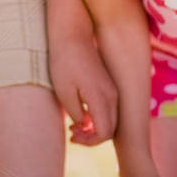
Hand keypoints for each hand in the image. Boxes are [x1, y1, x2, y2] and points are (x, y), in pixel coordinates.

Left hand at [47, 31, 117, 145]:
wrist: (72, 35)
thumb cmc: (64, 62)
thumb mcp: (64, 92)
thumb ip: (76, 114)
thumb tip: (85, 125)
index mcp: (101, 98)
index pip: (105, 133)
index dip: (90, 141)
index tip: (74, 137)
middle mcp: (112, 95)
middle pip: (110, 129)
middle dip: (92, 137)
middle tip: (73, 134)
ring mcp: (112, 90)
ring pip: (110, 119)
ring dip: (95, 127)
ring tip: (74, 126)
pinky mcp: (108, 85)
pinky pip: (108, 109)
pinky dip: (97, 117)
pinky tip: (81, 114)